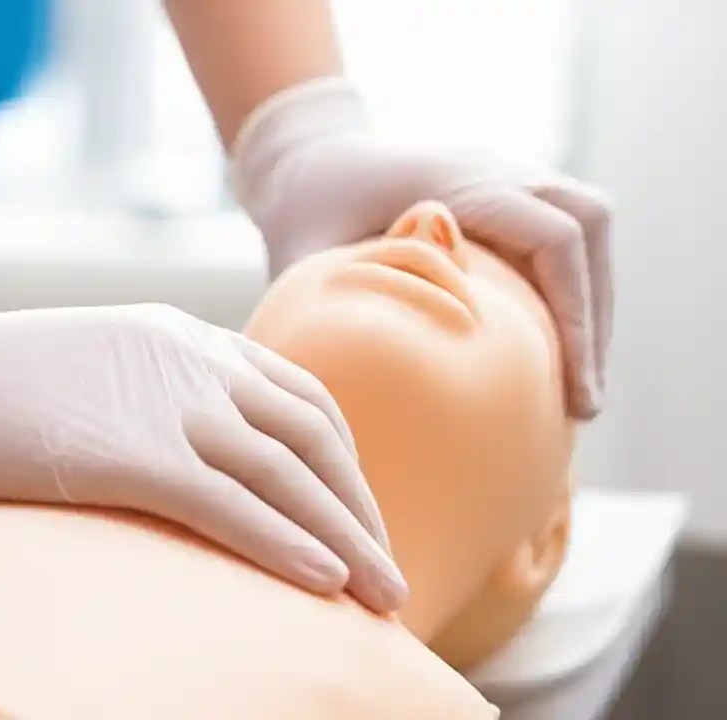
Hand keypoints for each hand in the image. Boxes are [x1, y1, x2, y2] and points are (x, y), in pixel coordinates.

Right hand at [0, 287, 407, 611]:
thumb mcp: (87, 370)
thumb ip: (147, 397)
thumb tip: (181, 456)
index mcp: (183, 339)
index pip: (297, 399)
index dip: (340, 465)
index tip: (355, 519)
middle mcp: (191, 360)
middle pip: (312, 436)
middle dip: (360, 509)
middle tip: (389, 572)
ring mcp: (162, 401)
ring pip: (287, 473)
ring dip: (346, 538)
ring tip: (383, 597)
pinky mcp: (127, 451)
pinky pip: (232, 504)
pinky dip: (287, 544)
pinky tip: (324, 584)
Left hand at [232, 77, 611, 417]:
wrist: (304, 154)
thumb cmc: (301, 209)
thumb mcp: (306, 260)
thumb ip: (336, 311)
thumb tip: (353, 402)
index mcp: (456, 179)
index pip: (554, 238)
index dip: (576, 315)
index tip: (574, 389)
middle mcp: (494, 166)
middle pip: (589, 224)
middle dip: (595, 316)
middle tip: (583, 400)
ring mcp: (504, 173)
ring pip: (585, 227)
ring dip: (588, 302)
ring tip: (574, 385)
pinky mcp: (503, 192)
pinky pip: (561, 235)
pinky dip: (566, 290)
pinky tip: (545, 354)